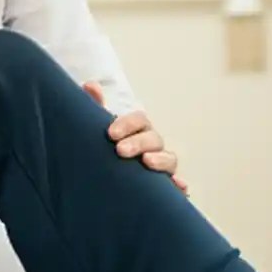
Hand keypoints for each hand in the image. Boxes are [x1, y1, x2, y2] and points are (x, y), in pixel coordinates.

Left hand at [83, 81, 188, 195]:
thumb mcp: (96, 128)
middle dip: (138, 143)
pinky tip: (178, 186)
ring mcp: (161, 165)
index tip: (110, 133)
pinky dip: (180, 184)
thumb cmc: (105, 148)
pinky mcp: (165, 186)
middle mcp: (151, 145)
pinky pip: (177, 185)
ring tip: (147, 162)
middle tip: (120, 150)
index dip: (127, 124)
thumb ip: (95, 107)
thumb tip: (91, 85)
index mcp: (137, 129)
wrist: (101, 179)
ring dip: (161, 159)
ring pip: (169, 159)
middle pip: (153, 138)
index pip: (139, 120)